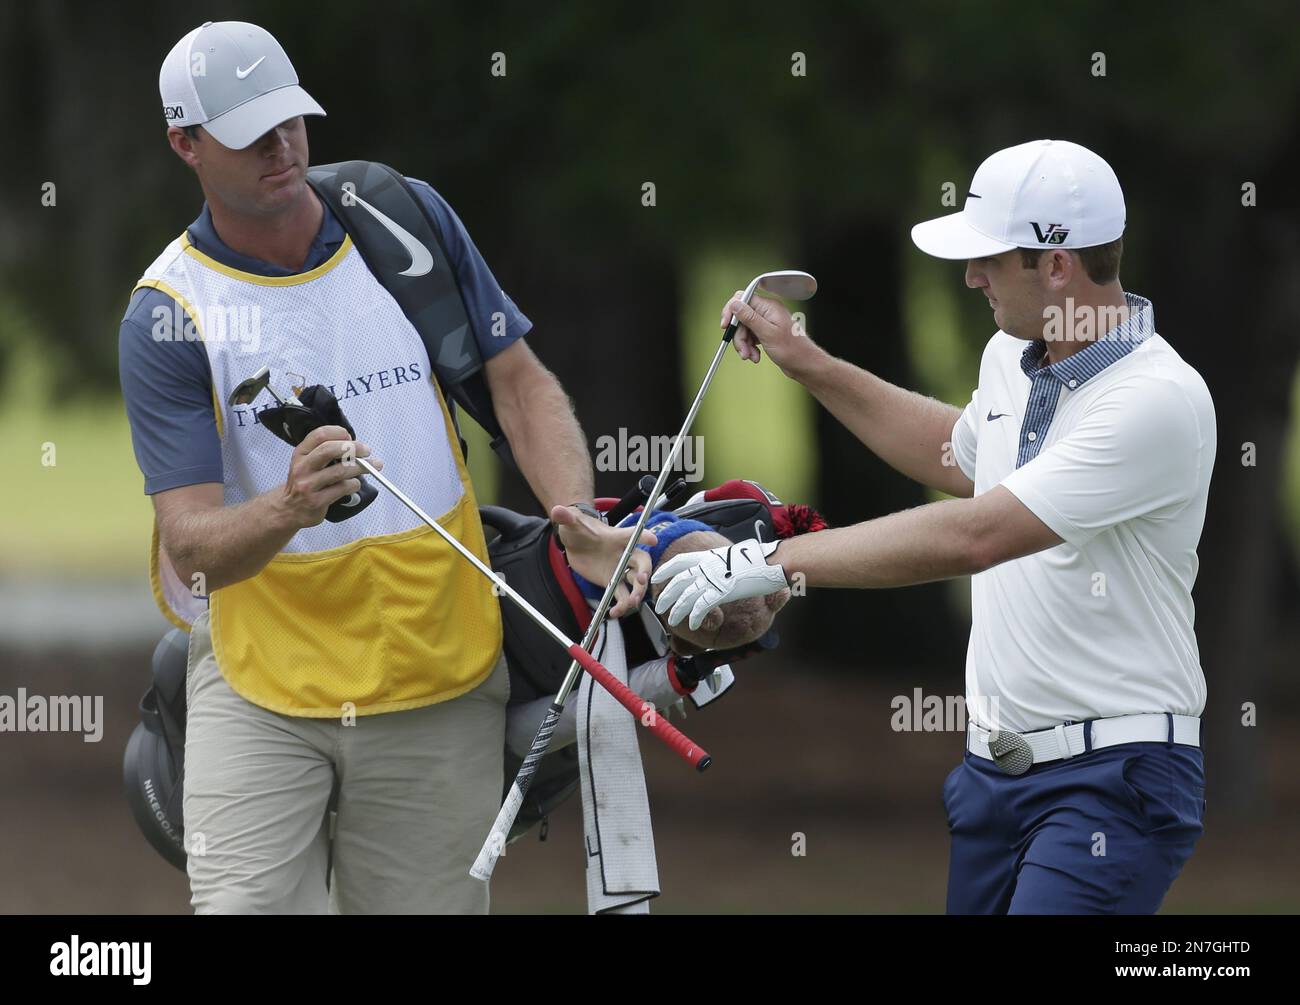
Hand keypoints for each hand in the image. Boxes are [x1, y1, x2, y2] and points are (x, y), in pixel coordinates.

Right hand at [278, 425, 380, 528]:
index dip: (339, 433)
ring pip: (340, 471)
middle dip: (353, 448)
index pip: (320, 435)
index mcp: (301, 453)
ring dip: (361, 467)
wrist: (288, 509)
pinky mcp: (317, 501)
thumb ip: (324, 451)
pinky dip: (354, 484)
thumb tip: (353, 444)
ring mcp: (309, 485)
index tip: (350, 437)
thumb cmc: (304, 482)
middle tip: (367, 450)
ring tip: (373, 465)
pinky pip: (342, 488)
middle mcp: (303, 467)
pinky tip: (356, 483)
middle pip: (330, 450)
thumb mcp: (306, 462)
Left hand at [551, 505, 656, 616]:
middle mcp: (624, 554)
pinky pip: (621, 596)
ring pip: (634, 583)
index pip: (634, 535)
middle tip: (641, 581)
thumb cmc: (580, 529)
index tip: (653, 540)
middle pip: (642, 563)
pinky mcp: (612, 582)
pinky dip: (621, 605)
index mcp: (618, 537)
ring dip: (636, 594)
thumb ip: (567, 517)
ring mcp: (620, 569)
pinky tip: (614, 613)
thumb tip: (558, 510)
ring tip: (629, 603)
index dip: (645, 536)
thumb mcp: (572, 522)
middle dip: (644, 572)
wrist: (575, 542)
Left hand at [652, 538, 787, 629]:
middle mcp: (708, 566)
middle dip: (666, 595)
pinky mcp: (723, 591)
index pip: (680, 561)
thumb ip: (724, 564)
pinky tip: (693, 625)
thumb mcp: (736, 556)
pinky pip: (703, 607)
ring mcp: (714, 578)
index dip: (665, 570)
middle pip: (678, 581)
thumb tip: (723, 569)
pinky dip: (696, 617)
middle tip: (659, 607)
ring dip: (677, 610)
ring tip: (671, 621)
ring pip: (687, 596)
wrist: (774, 561)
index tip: (656, 577)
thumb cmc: (760, 559)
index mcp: (709, 556)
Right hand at [722, 292, 807, 371]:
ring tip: (750, 357)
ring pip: (744, 329)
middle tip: (743, 351)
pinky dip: (749, 347)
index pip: (742, 298)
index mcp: (769, 306)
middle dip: (739, 335)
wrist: (804, 364)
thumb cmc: (792, 350)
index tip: (726, 326)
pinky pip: (750, 336)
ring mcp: (766, 322)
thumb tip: (734, 304)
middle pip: (741, 317)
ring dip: (744, 344)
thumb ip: (749, 318)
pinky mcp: (765, 332)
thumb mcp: (767, 334)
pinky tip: (755, 356)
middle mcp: (767, 311)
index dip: (731, 311)